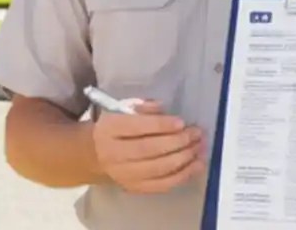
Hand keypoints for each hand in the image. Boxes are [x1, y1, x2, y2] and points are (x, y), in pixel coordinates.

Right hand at [91, 100, 206, 193]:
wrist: (95, 157)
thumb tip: (162, 108)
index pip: (137, 128)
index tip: (181, 122)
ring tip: (201, 148)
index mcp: (110, 130)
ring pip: (159, 169)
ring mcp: (125, 175)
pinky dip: (183, 176)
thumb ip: (142, 107)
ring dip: (185, 158)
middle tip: (197, 134)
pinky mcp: (136, 188)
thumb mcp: (121, 110)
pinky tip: (197, 165)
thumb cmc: (114, 129)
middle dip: (178, 141)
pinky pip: (163, 185)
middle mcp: (115, 154)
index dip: (161, 125)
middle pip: (150, 149)